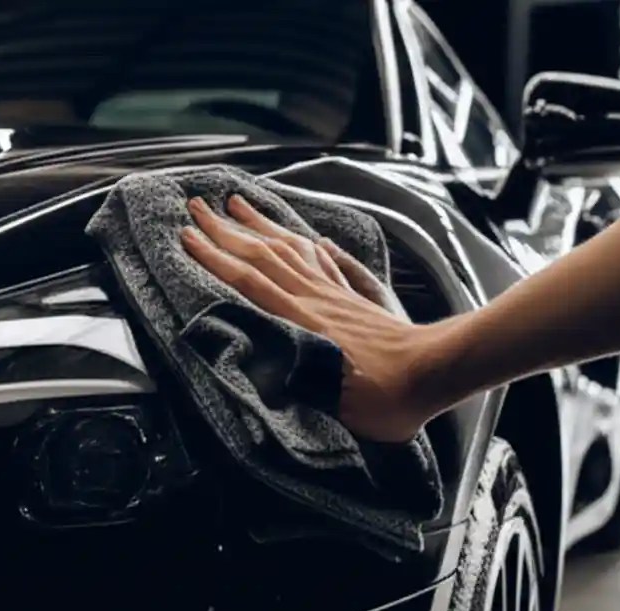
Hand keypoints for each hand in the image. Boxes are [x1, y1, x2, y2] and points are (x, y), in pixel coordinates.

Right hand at [180, 194, 449, 441]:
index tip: (186, 235)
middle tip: (197, 205)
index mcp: (300, 319)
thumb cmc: (383, 396)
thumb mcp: (329, 399)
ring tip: (239, 203)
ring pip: (291, 249)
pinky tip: (310, 238)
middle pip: (262, 254)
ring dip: (262, 224)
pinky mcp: (357, 299)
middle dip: (226, 228)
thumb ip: (294, 376)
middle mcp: (314, 297)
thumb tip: (258, 364)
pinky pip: (328, 263)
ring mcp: (336, 294)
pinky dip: (312, 247)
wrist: (433, 374)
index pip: (247, 280)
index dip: (214, 257)